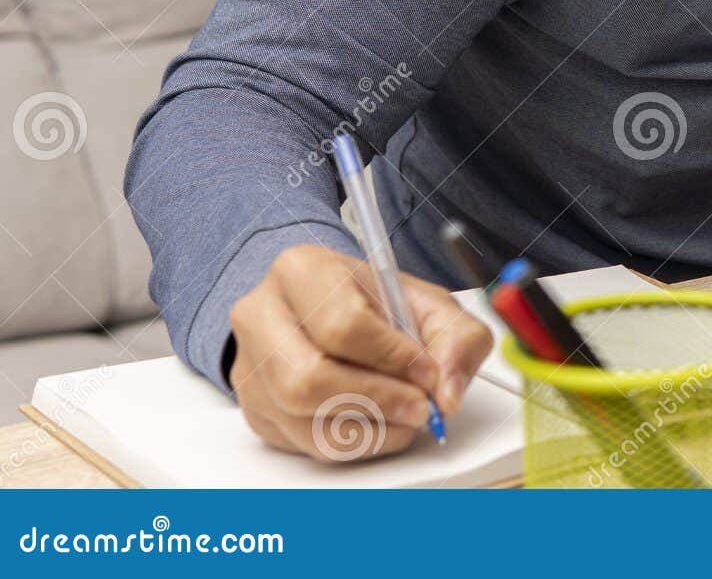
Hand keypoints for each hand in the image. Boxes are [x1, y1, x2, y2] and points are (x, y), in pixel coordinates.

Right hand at [227, 244, 492, 461]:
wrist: (336, 314)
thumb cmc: (379, 306)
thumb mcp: (430, 305)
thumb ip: (457, 339)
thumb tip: (448, 392)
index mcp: (302, 270)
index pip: (341, 325)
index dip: (393, 357)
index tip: (428, 372)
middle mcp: (262, 316)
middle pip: (308, 379)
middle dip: (378, 400)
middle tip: (421, 407)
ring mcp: (251, 367)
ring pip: (302, 420)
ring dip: (369, 429)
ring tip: (406, 416)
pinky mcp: (256, 409)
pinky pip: (303, 444)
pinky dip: (353, 444)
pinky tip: (381, 424)